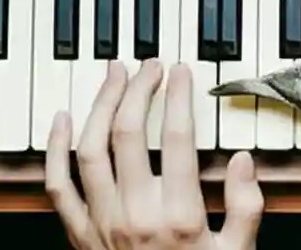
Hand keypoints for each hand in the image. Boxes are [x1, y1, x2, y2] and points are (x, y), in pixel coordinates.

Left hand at [45, 60, 265, 248]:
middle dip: (138, 89)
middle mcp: (135, 215)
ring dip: (100, 106)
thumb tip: (242, 161)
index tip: (183, 73)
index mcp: (179, 217)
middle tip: (149, 66)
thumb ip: (246, 208)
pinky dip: (55, 149)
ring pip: (90, 150)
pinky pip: (58, 185)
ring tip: (113, 77)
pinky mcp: (80, 236)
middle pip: (127, 133)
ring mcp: (101, 225)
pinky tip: (62, 120)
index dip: (179, 96)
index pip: (178, 137)